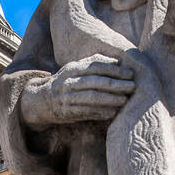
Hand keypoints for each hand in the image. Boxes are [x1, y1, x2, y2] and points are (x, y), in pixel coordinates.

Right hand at [20, 54, 135, 128]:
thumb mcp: (75, 68)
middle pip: (95, 82)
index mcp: (73, 69)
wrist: (42, 100)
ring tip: (125, 100)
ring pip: (92, 98)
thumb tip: (117, 61)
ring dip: (110, 100)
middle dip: (116, 85)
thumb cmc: (66, 82)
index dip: (115, 70)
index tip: (130, 74)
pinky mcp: (67, 112)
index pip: (96, 67)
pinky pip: (87, 112)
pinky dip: (101, 112)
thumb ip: (94, 62)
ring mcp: (67, 98)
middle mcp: (69, 82)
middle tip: (132, 87)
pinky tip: (113, 112)